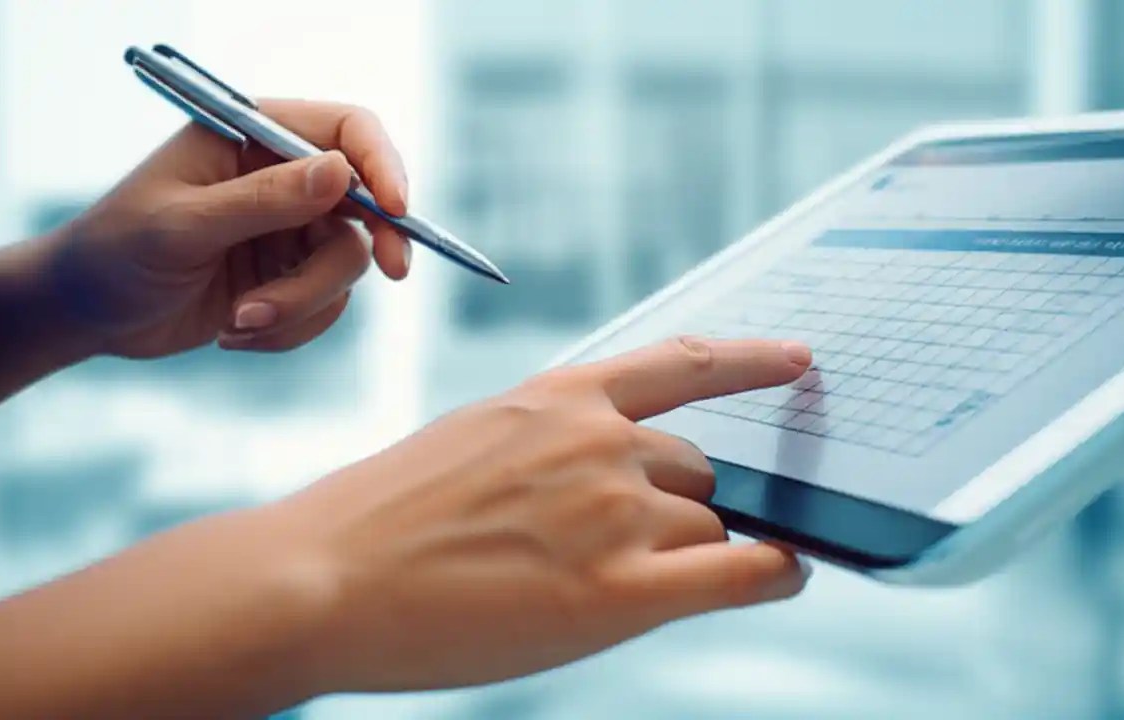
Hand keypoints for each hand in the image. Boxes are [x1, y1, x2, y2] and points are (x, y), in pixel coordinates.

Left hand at [50, 100, 409, 357]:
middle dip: (364, 249)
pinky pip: (325, 307)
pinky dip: (289, 328)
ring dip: (300, 303)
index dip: (382, 164)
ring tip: (240, 321)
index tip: (398, 211)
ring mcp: (289, 230)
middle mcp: (281, 178)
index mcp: (253, 136)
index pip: (346, 130)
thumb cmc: (115, 251)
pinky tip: (235, 331)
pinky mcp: (287, 278)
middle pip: (363, 206)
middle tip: (392, 273)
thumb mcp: (183, 225)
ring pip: (345, 265)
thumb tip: (339, 172)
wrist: (88, 313)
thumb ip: (262, 199)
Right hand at [275, 336, 813, 691]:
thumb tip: (629, 464)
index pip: (684, 364)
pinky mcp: (619, 592)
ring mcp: (614, 513)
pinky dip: (777, 572)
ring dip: (683, 553)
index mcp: (561, 397)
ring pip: (706, 527)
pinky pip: (742, 571)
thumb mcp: (478, 438)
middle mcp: (601, 442)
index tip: (800, 359)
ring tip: (595, 584)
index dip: (753, 360)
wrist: (322, 577)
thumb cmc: (386, 517)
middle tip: (610, 548)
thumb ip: (557, 439)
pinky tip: (786, 573)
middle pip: (698, 472)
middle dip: (674, 506)